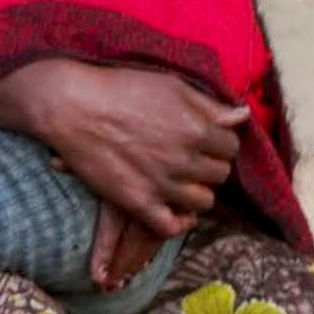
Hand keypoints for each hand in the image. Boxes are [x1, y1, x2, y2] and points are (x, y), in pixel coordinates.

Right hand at [0, 58, 246, 248]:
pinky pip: (171, 227)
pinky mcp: (137, 202)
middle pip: (220, 174)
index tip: (202, 139)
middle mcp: (185, 159)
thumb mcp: (170, 86)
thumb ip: (209, 105)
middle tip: (188, 157)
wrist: (71, 106)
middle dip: (208, 165)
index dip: (218, 142)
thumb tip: (242, 115)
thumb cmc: (120, 88)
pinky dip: (177, 223)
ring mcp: (162, 184)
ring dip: (196, 192)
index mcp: (198, 129)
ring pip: (203, 202)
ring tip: (179, 181)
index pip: (231, 146)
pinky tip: (172, 210)